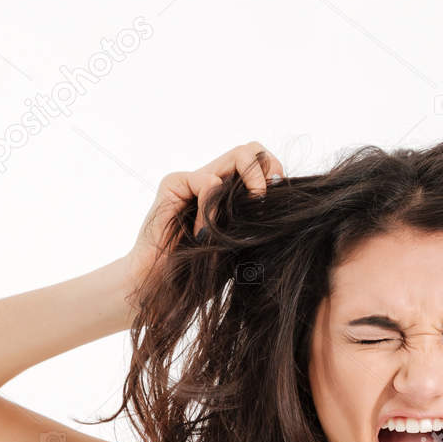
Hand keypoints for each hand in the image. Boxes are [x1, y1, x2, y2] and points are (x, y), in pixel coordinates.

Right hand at [123, 141, 285, 297]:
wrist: (158, 290)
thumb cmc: (197, 276)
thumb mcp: (238, 249)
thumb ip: (253, 225)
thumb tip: (284, 207)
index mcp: (229, 197)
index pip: (261, 166)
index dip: (274, 175)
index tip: (279, 199)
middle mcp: (212, 182)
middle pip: (252, 151)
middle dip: (268, 169)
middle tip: (266, 197)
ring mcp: (193, 181)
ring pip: (238, 155)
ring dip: (249, 184)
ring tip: (242, 216)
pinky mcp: (173, 184)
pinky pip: (208, 182)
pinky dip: (212, 210)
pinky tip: (203, 235)